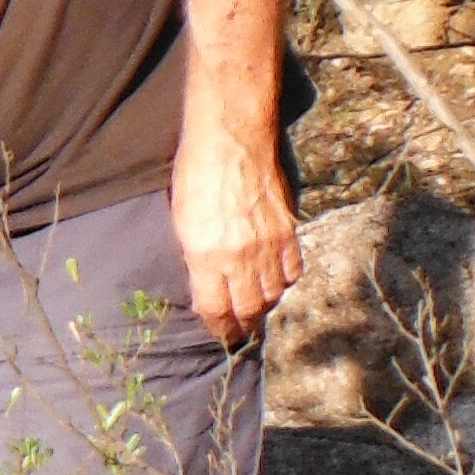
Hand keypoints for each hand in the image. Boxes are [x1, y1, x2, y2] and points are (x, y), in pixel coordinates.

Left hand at [173, 126, 300, 345]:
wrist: (232, 141)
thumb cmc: (195, 176)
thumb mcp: (182, 222)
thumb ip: (196, 259)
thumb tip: (206, 284)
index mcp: (207, 257)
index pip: (216, 310)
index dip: (218, 327)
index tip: (218, 334)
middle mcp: (241, 257)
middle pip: (249, 308)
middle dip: (242, 325)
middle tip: (238, 331)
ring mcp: (268, 245)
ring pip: (273, 293)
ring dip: (264, 305)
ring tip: (256, 309)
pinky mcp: (288, 231)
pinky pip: (292, 270)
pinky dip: (285, 282)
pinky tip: (276, 282)